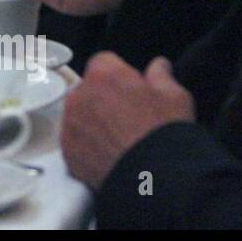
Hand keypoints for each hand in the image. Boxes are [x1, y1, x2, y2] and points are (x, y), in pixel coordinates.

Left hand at [61, 54, 195, 189]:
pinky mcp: (67, 150)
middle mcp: (80, 95)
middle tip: (127, 117)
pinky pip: (75, 139)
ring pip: (80, 114)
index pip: (105, 62)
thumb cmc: (164, 133)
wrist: (153, 178)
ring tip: (119, 138)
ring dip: (93, 120)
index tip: (132, 89)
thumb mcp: (174, 96)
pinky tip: (109, 154)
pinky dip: (87, 144)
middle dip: (104, 98)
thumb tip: (159, 66)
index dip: (120, 75)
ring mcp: (70, 123)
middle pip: (89, 88)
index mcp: (104, 75)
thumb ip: (161, 75)